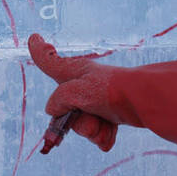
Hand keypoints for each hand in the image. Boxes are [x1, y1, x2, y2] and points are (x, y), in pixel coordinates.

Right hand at [27, 34, 119, 150]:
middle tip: (91, 121)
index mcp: (72, 73)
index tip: (34, 39)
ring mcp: (97, 102)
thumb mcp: (75, 92)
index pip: (50, 61)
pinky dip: (104, 137)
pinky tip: (112, 133)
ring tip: (105, 125)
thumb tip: (53, 110)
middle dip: (78, 123)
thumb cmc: (108, 90)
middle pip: (65, 111)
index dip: (40, 52)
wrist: (142, 102)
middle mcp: (83, 86)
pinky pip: (99, 135)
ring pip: (83, 127)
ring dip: (93, 131)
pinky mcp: (111, 116)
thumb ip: (58, 101)